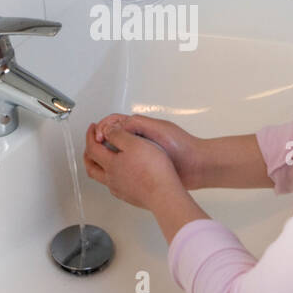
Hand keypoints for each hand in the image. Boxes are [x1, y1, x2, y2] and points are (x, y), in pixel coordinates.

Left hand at [83, 121, 184, 210]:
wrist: (164, 195)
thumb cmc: (153, 170)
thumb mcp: (135, 143)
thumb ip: (118, 135)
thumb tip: (106, 131)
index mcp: (111, 164)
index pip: (92, 148)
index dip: (90, 135)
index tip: (92, 128)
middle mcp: (111, 179)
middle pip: (91, 165)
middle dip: (88, 152)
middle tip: (91, 143)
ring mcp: (120, 189)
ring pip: (101, 178)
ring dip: (98, 166)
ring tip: (102, 158)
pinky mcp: (129, 196)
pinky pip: (114, 185)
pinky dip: (111, 176)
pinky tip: (119, 174)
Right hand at [91, 114, 206, 189]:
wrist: (197, 166)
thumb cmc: (183, 147)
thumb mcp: (159, 130)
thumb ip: (138, 125)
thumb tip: (116, 126)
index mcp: (141, 125)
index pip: (114, 122)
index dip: (104, 128)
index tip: (100, 138)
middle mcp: (139, 137)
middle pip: (112, 135)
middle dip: (100, 140)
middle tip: (95, 149)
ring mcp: (140, 151)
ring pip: (116, 150)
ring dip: (107, 153)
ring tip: (101, 160)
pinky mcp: (143, 165)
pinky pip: (124, 163)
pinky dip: (116, 164)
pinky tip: (114, 171)